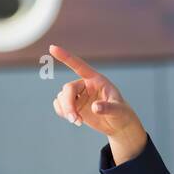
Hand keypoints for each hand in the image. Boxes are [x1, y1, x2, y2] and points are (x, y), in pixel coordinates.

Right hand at [48, 44, 147, 162]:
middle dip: (68, 103)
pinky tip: (75, 120)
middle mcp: (85, 85)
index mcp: (96, 80)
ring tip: (77, 121)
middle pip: (68, 89)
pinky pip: (59, 105)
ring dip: (66, 110)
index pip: (79, 66)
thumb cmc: (121, 113)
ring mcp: (78, 96)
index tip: (52, 48)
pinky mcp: (74, 106)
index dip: (66, 57)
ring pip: (62, 97)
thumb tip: (95, 107)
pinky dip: (63, 112)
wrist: (118, 125)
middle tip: (73, 118)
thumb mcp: (118, 110)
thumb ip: (108, 108)